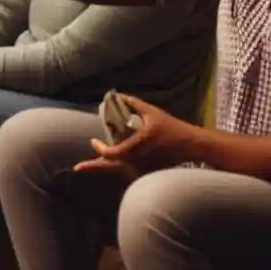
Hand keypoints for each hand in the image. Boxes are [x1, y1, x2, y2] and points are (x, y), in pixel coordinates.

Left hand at [74, 94, 199, 175]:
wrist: (193, 146)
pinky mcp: (149, 173)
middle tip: (77, 168)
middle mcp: (139, 161)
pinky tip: (108, 166)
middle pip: (111, 168)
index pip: (113, 153)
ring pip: (119, 172)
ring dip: (103, 169)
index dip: (100, 148)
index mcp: (137, 147)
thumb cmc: (173, 128)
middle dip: (93, 168)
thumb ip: (134, 103)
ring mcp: (144, 169)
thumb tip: (119, 95)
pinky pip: (129, 173)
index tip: (94, 141)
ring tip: (86, 168)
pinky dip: (117, 169)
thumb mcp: (152, 112)